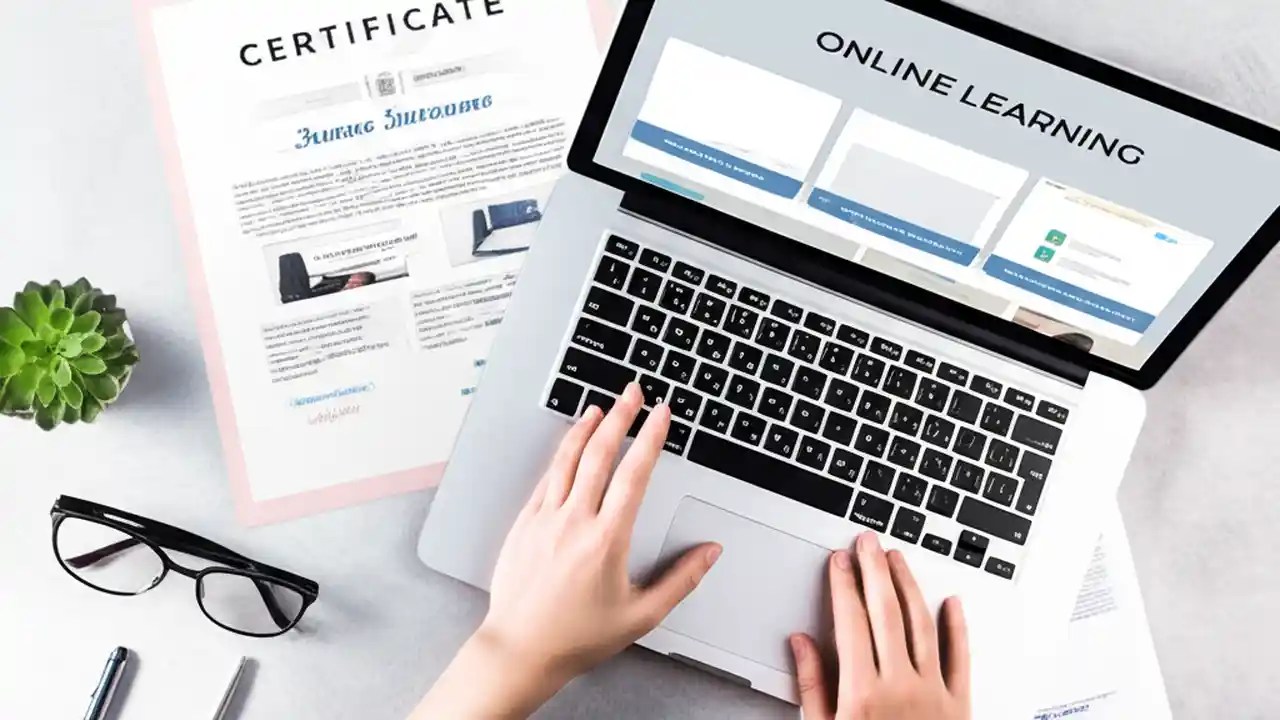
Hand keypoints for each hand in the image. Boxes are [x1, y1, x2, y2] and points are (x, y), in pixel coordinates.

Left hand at [412, 383, 721, 718]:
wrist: (521, 649)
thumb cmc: (578, 637)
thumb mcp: (642, 615)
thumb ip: (681, 579)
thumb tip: (710, 552)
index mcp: (606, 540)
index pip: (634, 475)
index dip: (651, 439)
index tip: (662, 415)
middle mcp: (574, 522)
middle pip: (600, 455)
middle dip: (620, 418)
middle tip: (633, 393)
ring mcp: (545, 520)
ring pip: (568, 461)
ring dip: (586, 430)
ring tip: (600, 408)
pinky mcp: (524, 524)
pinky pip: (546, 480)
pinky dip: (561, 456)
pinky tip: (569, 446)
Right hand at [790, 533, 970, 719]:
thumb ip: (813, 687)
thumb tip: (801, 645)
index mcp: (861, 694)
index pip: (850, 622)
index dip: (843, 585)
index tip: (839, 562)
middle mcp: (900, 688)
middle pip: (886, 612)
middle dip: (874, 569)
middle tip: (868, 543)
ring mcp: (933, 695)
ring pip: (922, 625)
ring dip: (908, 586)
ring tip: (897, 560)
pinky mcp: (959, 706)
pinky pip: (960, 657)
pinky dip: (957, 625)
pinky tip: (951, 602)